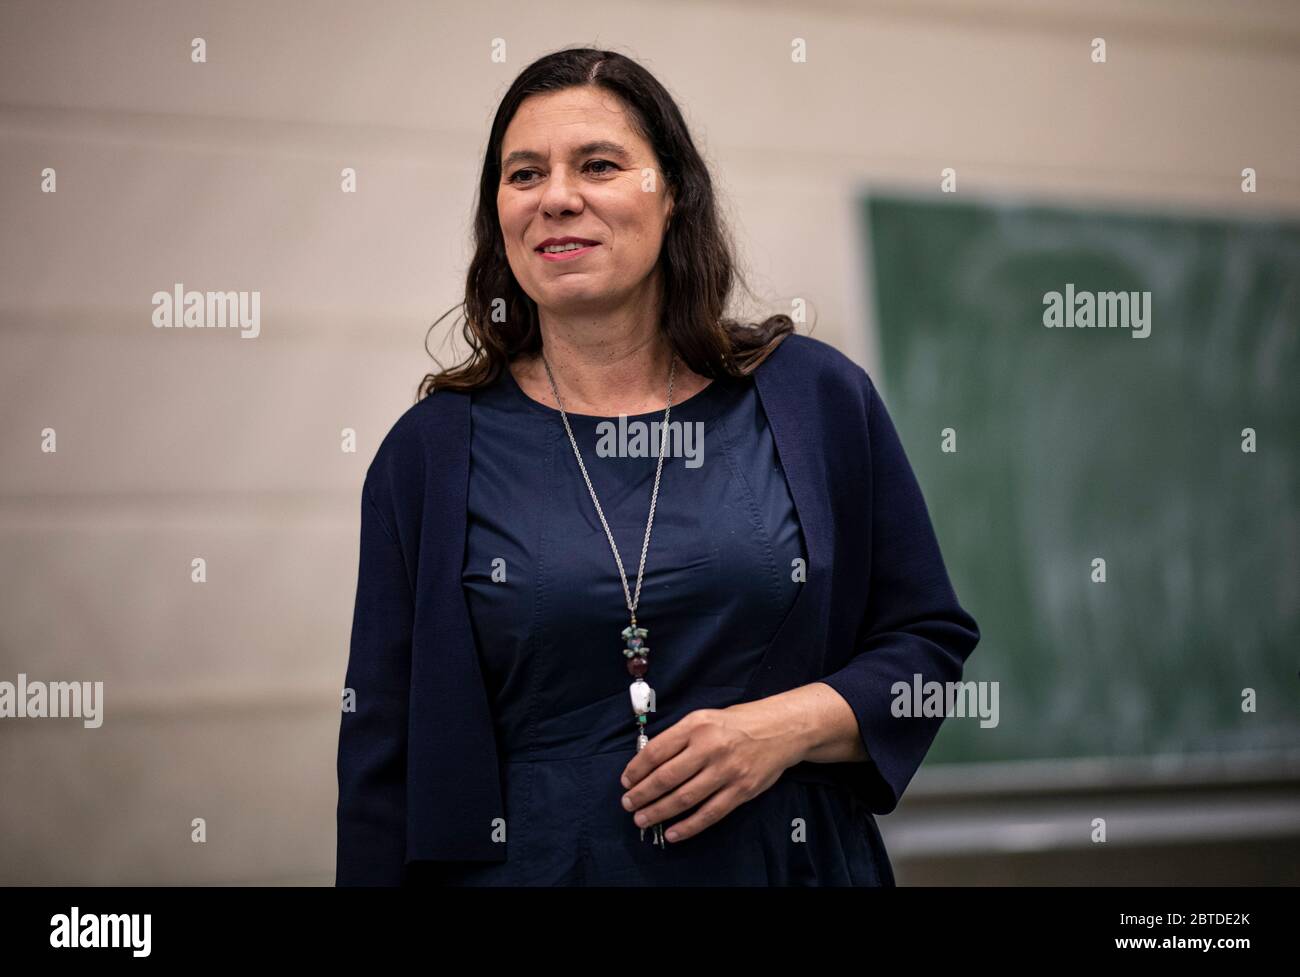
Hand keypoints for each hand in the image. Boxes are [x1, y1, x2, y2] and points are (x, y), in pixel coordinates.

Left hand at [617, 700, 805, 842]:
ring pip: (685, 798)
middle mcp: (710, 747)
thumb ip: (680, 737)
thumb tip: (648, 762)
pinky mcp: (741, 790)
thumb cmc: (737, 723)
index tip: (626, 781)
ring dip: (659, 812)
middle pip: (667, 777)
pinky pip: (710, 813)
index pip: (657, 750)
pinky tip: (673, 832)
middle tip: (628, 804)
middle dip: (642, 794)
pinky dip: (689, 826)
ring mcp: (726, 771)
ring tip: (642, 819)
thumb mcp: (705, 717)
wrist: (781, 729)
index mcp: (696, 725)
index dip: (637, 769)